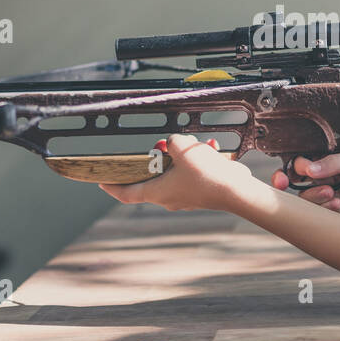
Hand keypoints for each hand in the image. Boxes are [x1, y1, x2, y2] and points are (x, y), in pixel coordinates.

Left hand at [99, 134, 255, 211]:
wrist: (237, 190)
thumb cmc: (207, 175)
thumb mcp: (183, 148)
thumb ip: (173, 142)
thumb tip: (175, 144)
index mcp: (157, 192)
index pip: (127, 193)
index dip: (112, 186)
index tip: (102, 181)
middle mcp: (169, 198)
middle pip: (153, 177)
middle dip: (157, 158)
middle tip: (163, 145)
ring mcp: (186, 196)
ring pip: (176, 172)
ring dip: (182, 157)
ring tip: (194, 145)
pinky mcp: (201, 192)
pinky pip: (195, 173)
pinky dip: (199, 160)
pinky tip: (210, 149)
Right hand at [271, 151, 339, 223]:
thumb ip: (333, 162)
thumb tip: (307, 168)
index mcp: (329, 157)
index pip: (302, 159)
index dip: (294, 164)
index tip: (296, 169)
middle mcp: (325, 174)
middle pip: (295, 178)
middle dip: (286, 181)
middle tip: (283, 183)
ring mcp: (328, 192)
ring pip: (305, 196)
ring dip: (314, 195)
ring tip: (332, 192)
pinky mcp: (333, 210)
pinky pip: (318, 211)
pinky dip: (325, 208)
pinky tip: (339, 204)